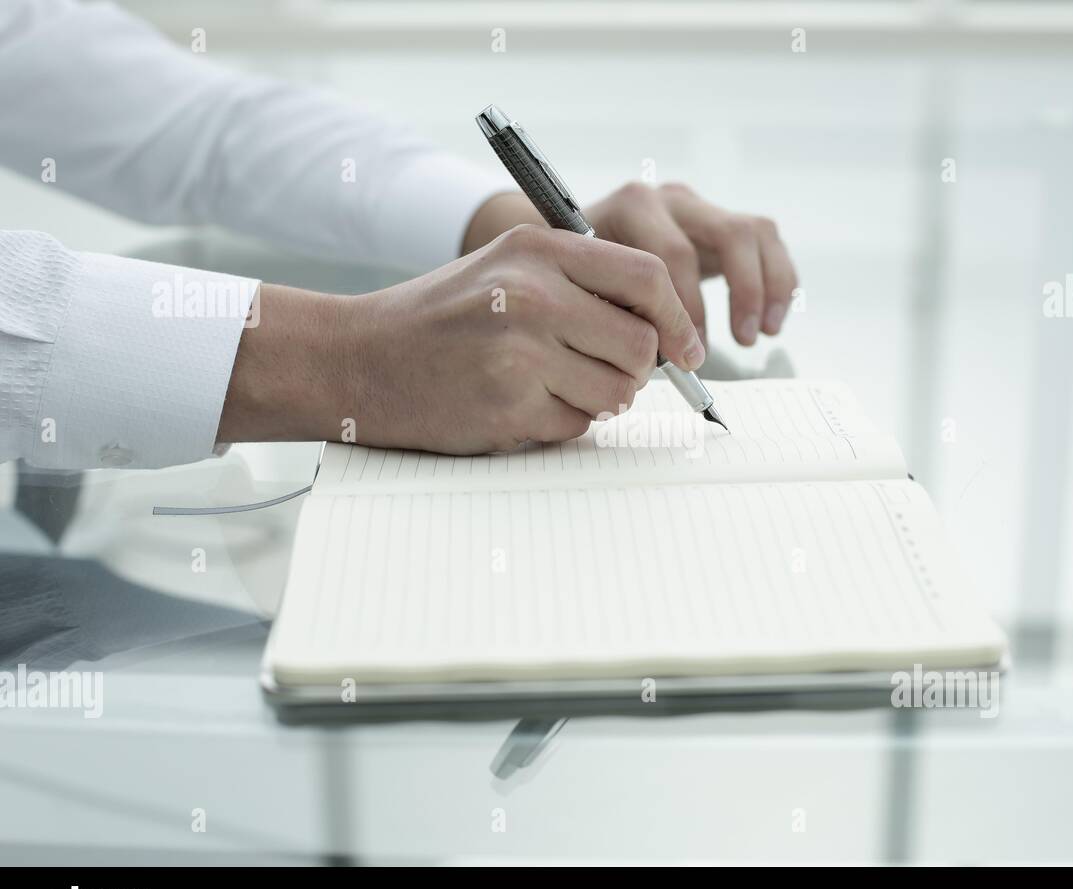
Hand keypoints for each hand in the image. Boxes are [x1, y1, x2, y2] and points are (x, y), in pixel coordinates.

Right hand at [218, 225, 704, 453]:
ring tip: (548, 385)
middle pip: (641, 345)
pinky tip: (518, 405)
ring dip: (597, 400)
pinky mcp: (508, 406)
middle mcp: (532, 295)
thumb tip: (666, 330)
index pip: (649, 277)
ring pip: (617, 392)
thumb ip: (582, 283)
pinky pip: (577, 427)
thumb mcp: (508, 268)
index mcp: (538, 250)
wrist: (357, 358)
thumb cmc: (440, 316)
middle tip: (598, 370)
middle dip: (633, 368)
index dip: (678, 318)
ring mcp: (520, 353)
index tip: (687, 347)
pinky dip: (560, 424)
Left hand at [465, 183, 798, 346]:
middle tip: (741, 341)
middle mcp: (672, 200)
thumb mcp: (585, 288)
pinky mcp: (722, 224)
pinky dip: (779, 281)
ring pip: (757, 233)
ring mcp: (701, 208)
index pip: (673, 256)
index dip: (686, 309)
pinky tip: (773, 321)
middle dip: (742, 293)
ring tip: (764, 334)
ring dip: (768, 286)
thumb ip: (613, 312)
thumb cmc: (577, 274)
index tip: (689, 355)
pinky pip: (766, 243)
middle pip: (730, 234)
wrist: (575, 240)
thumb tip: (644, 362)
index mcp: (634, 208)